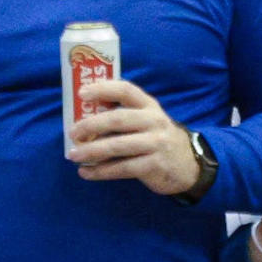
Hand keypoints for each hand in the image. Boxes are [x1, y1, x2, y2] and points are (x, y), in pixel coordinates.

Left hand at [70, 74, 209, 193]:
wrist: (189, 166)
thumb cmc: (157, 139)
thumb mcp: (147, 121)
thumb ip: (123, 116)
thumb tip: (83, 119)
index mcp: (149, 105)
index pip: (126, 90)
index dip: (103, 89)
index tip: (82, 93)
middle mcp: (154, 121)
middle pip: (118, 119)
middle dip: (91, 125)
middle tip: (73, 133)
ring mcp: (156, 144)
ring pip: (118, 146)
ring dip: (92, 151)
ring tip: (73, 155)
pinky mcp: (155, 166)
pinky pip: (122, 168)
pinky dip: (101, 171)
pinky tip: (86, 172)